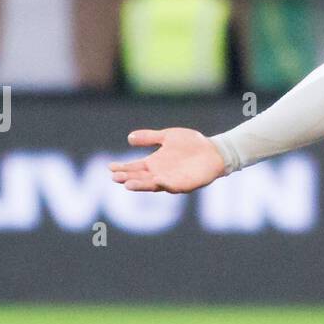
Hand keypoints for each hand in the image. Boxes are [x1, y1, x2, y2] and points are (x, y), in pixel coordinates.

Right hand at [108, 127, 225, 192]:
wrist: (214, 151)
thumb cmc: (191, 144)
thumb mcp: (167, 137)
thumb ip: (149, 138)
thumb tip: (129, 138)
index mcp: (154, 163)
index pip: (134, 167)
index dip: (122, 168)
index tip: (109, 166)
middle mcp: (160, 174)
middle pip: (140, 178)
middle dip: (128, 178)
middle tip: (114, 177)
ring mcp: (172, 180)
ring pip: (153, 185)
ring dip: (141, 185)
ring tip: (128, 185)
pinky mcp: (185, 184)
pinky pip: (173, 186)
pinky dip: (164, 185)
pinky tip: (156, 181)